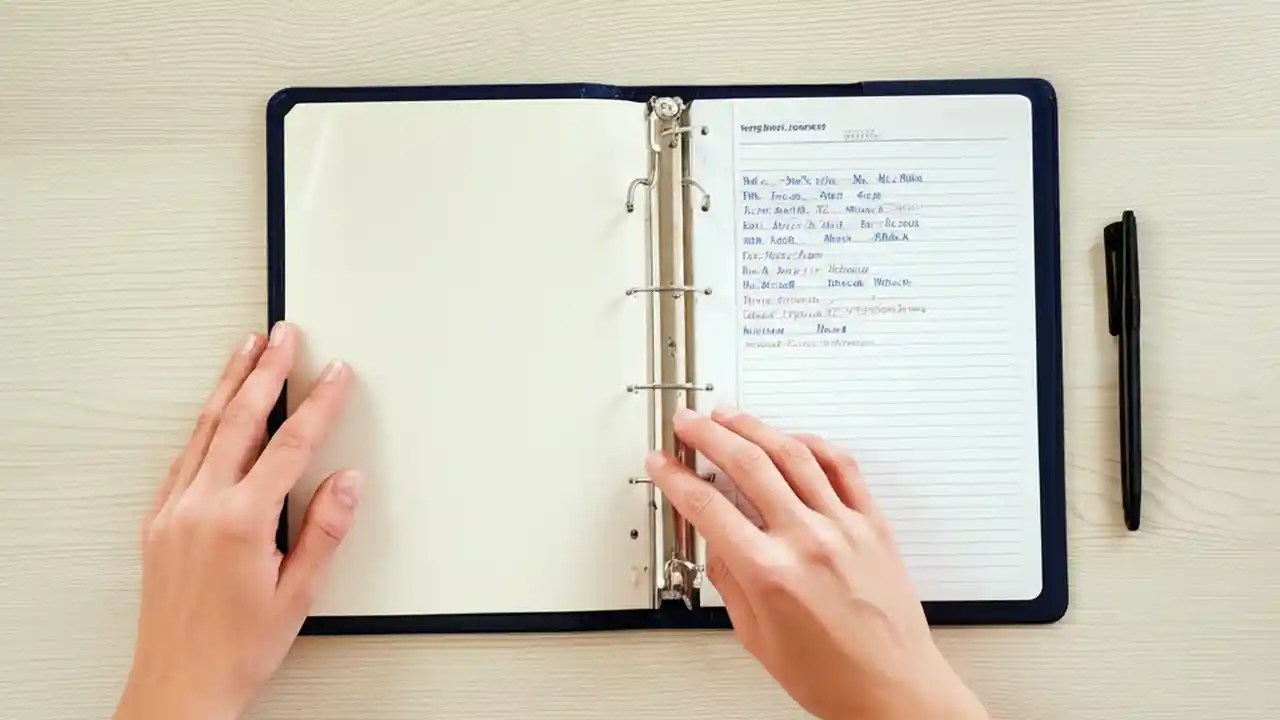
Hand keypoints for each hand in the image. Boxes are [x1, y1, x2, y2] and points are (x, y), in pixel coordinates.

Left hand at [115, 323, 360, 719]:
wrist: (178, 686)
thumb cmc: (238, 649)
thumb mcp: (299, 594)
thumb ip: (325, 530)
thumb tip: (346, 481)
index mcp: (241, 522)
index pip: (289, 445)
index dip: (317, 403)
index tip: (335, 375)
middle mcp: (201, 507)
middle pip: (240, 420)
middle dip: (266, 371)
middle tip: (284, 336)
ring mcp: (173, 511)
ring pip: (204, 430)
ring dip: (228, 385)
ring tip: (246, 351)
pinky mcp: (157, 522)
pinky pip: (182, 458)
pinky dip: (202, 425)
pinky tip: (212, 411)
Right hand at [645, 406, 987, 719]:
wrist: (893, 687)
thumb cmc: (831, 675)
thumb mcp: (755, 636)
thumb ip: (729, 581)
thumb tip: (715, 541)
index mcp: (769, 572)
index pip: (708, 506)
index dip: (676, 478)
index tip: (662, 464)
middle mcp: (807, 541)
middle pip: (746, 463)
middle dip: (707, 434)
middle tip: (687, 422)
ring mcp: (843, 526)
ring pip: (792, 453)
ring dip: (753, 426)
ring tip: (729, 415)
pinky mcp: (873, 524)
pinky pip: (841, 467)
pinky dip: (812, 443)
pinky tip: (791, 438)